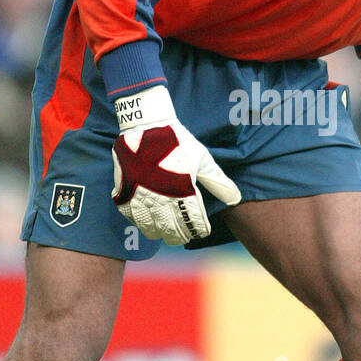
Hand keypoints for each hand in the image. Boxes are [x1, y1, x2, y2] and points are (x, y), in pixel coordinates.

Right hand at [111, 85, 240, 245]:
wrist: (146, 123)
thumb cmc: (178, 141)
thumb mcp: (203, 159)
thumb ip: (218, 182)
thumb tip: (236, 199)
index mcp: (183, 190)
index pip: (193, 222)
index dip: (199, 230)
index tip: (202, 231)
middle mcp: (161, 196)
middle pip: (170, 231)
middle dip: (179, 237)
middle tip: (184, 237)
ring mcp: (141, 195)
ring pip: (149, 228)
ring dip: (158, 233)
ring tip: (164, 233)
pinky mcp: (124, 190)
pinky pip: (130, 215)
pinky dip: (138, 222)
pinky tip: (145, 221)